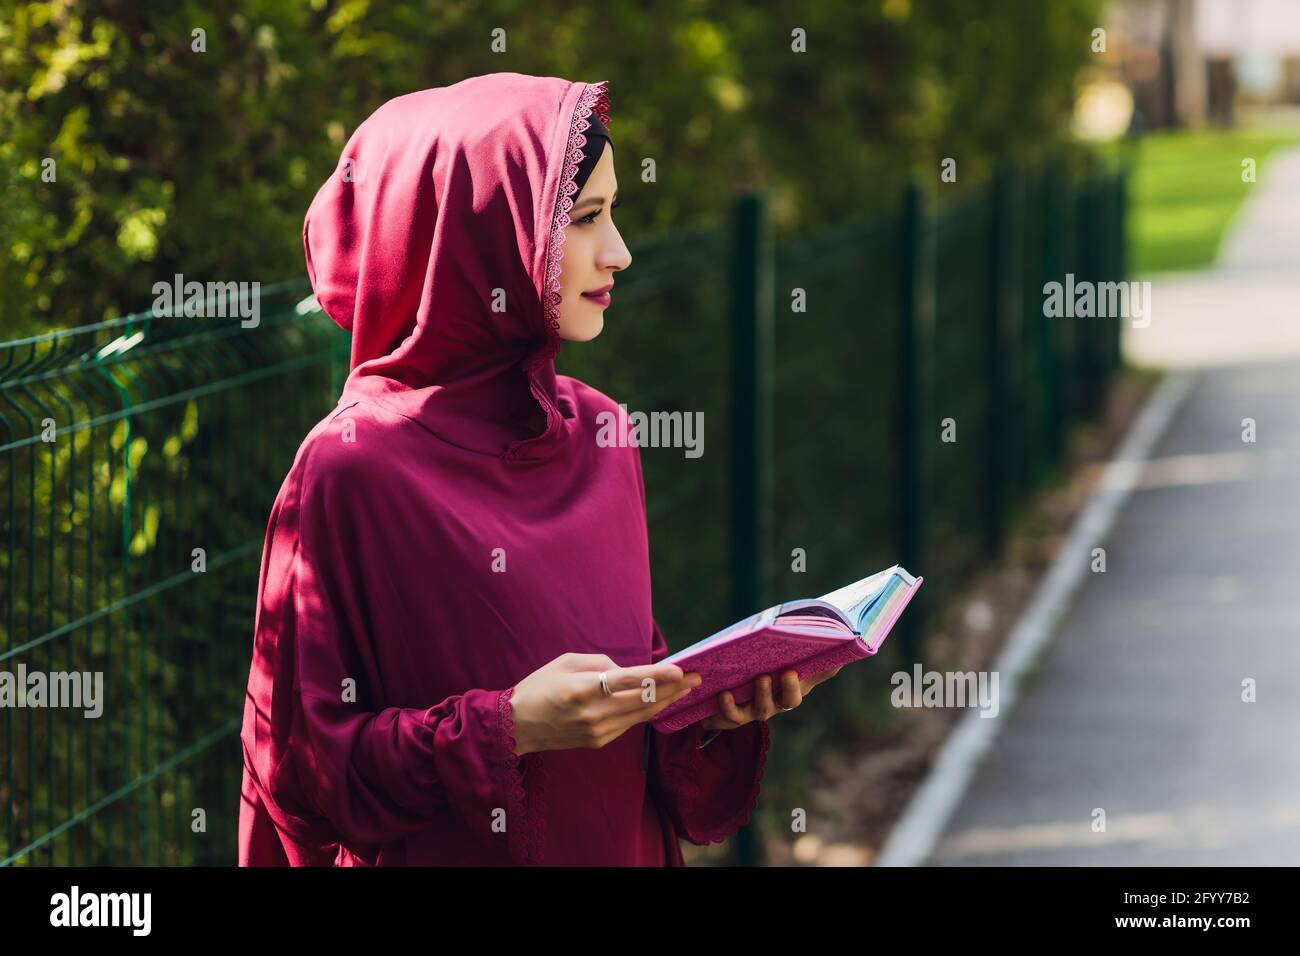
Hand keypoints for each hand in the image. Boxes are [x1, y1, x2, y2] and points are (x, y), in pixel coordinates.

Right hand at [509, 652, 702, 754]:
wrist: (516, 726)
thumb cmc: (540, 686)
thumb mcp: (565, 661)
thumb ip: (600, 663)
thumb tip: (628, 672)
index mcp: (582, 689)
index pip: (627, 681)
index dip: (656, 676)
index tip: (680, 670)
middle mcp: (593, 713)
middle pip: (643, 700)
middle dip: (673, 689)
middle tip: (697, 677)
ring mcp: (597, 731)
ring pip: (642, 714)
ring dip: (667, 701)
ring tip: (687, 688)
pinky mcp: (599, 741)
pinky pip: (630, 723)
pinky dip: (647, 711)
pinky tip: (661, 701)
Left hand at [698, 665, 843, 730]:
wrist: (752, 678)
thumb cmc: (782, 670)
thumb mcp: (800, 666)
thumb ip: (820, 663)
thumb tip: (846, 650)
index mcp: (785, 696)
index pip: (792, 699)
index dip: (791, 688)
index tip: (789, 671)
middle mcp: (767, 708)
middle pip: (767, 709)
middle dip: (764, 695)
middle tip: (762, 677)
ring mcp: (746, 712)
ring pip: (740, 717)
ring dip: (733, 708)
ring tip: (727, 693)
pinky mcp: (726, 714)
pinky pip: (719, 720)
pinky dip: (712, 715)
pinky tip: (704, 709)